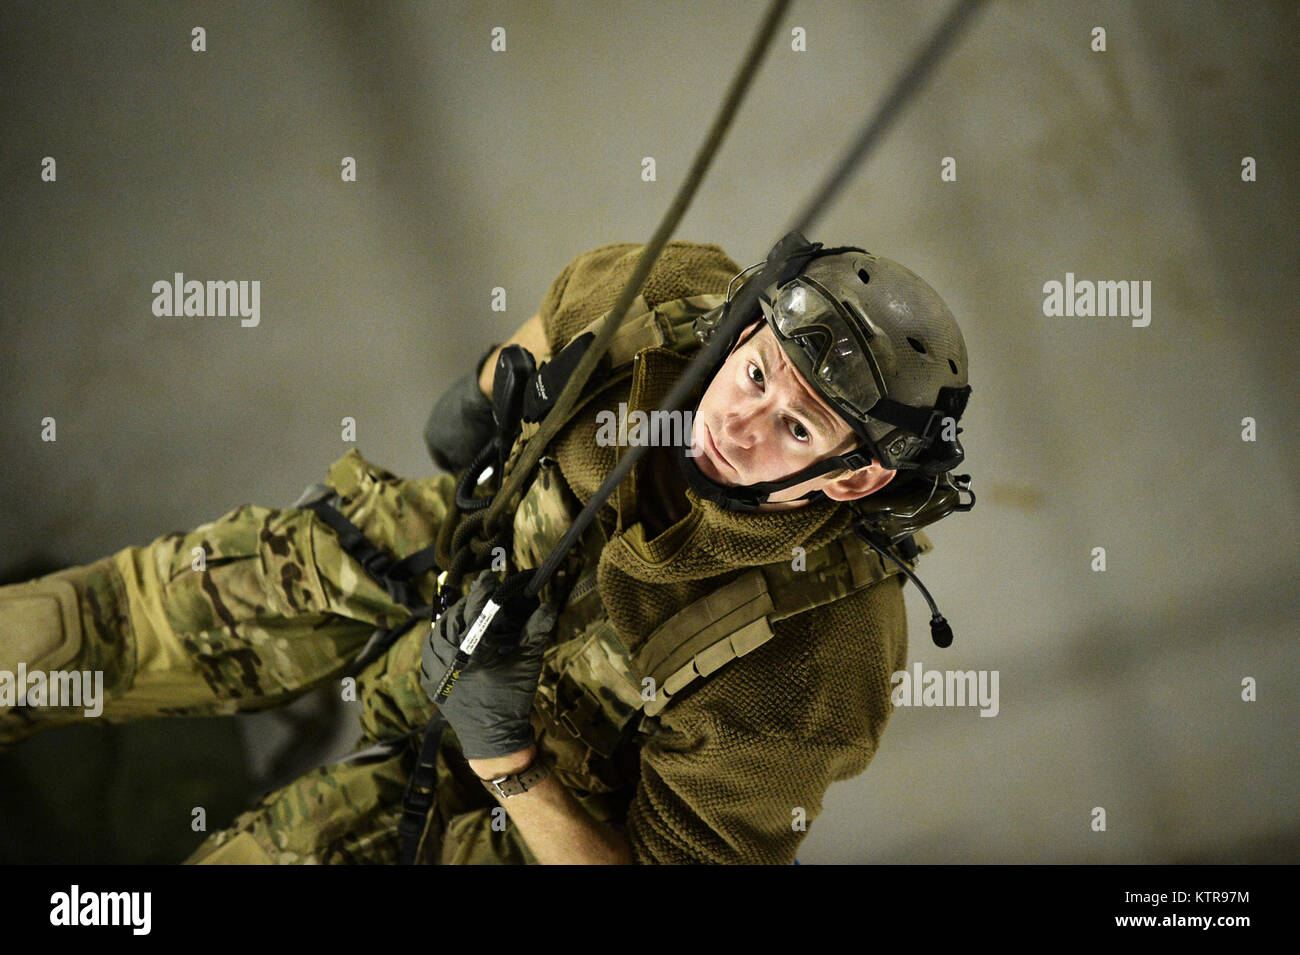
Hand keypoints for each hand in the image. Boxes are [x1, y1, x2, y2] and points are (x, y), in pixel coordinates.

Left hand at [419, 570, 556, 759]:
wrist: (494, 738)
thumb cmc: (513, 699)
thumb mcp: (528, 663)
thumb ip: (536, 630)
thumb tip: (549, 603)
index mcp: (475, 655)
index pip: (475, 611)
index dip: (483, 590)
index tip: (490, 576)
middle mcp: (450, 662)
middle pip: (453, 619)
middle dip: (468, 604)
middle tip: (481, 597)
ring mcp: (436, 673)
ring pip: (435, 633)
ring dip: (450, 620)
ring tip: (465, 613)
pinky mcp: (430, 683)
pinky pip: (428, 653)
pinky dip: (438, 639)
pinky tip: (450, 635)